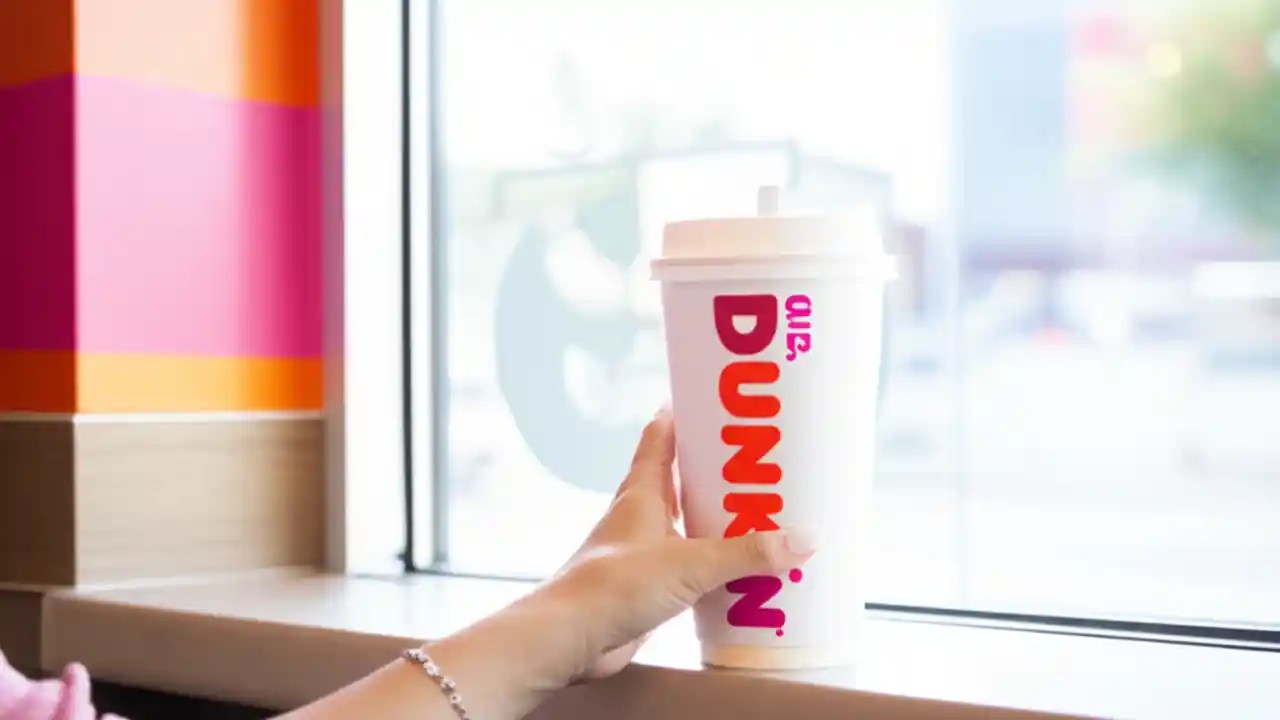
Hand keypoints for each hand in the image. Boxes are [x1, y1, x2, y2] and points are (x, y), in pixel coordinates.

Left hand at [430, 407, 814, 717]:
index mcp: (642, 494)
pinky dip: (711, 566)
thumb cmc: (614, 586)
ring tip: (759, 517)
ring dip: (715, 521)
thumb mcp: (690, 564)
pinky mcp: (647, 589)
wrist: (571, 639)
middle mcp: (640, 518)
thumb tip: (801, 540)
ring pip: (684, 526)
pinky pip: (687, 568)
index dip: (681, 416)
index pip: (660, 440)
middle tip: (755, 463)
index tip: (709, 400)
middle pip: (678, 481)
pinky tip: (738, 574)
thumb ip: (746, 553)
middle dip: (713, 472)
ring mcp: (641, 554)